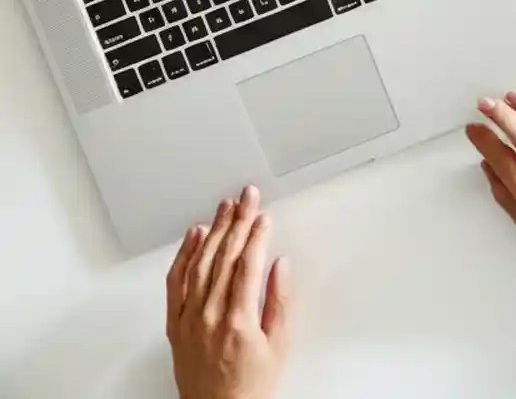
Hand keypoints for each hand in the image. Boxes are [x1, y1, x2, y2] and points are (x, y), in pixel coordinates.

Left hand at [166, 186, 291, 398]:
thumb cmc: (250, 386)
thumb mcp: (279, 346)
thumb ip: (279, 302)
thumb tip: (280, 266)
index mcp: (238, 320)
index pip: (247, 265)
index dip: (256, 236)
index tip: (264, 217)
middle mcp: (209, 315)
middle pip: (223, 256)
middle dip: (237, 221)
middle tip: (246, 196)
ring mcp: (188, 318)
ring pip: (199, 263)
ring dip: (213, 231)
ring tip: (224, 207)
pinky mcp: (174, 324)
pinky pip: (176, 282)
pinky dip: (184, 255)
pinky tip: (194, 236)